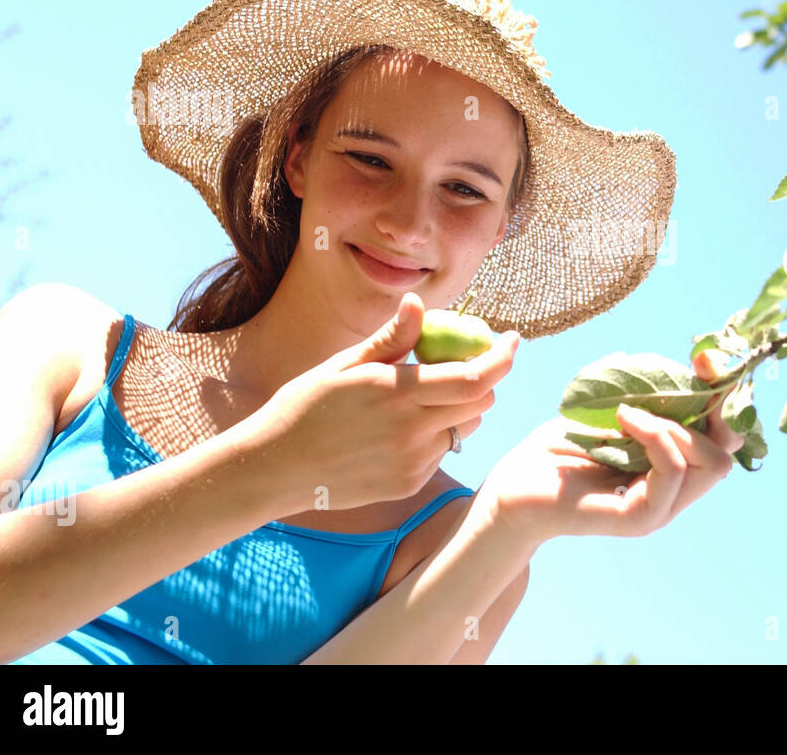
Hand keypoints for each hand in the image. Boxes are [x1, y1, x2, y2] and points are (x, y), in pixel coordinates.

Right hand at [241, 291, 519, 512]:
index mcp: (399, 393)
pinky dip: (435, 435)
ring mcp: (413, 461)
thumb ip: (391, 338)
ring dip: (459, 408)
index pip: (476, 378)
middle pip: (480, 403)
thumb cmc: (304, 406)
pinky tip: (400, 429)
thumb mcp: (345, 365)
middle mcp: (413, 431)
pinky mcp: (409, 484)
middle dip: (482, 380)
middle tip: (461, 365)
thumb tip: (420, 302)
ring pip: (463, 428)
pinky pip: (440, 452)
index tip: (512, 339)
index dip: (503, 358)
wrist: (274, 468)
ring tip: (422, 398)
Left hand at [477, 349, 743, 543]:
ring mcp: (660, 508)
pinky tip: (623, 419)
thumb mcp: (613, 412)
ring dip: (677, 425)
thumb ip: (651, 398)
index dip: (726, 398)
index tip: (706, 361)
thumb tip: (685, 365)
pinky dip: (656, 437)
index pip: (726, 439)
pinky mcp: (639, 518)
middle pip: (728, 452)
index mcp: (672, 467)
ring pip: (711, 464)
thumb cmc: (559, 449)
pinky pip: (673, 472)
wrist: (514, 489)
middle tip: (671, 389)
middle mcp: (674, 491)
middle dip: (712, 411)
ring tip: (630, 411)